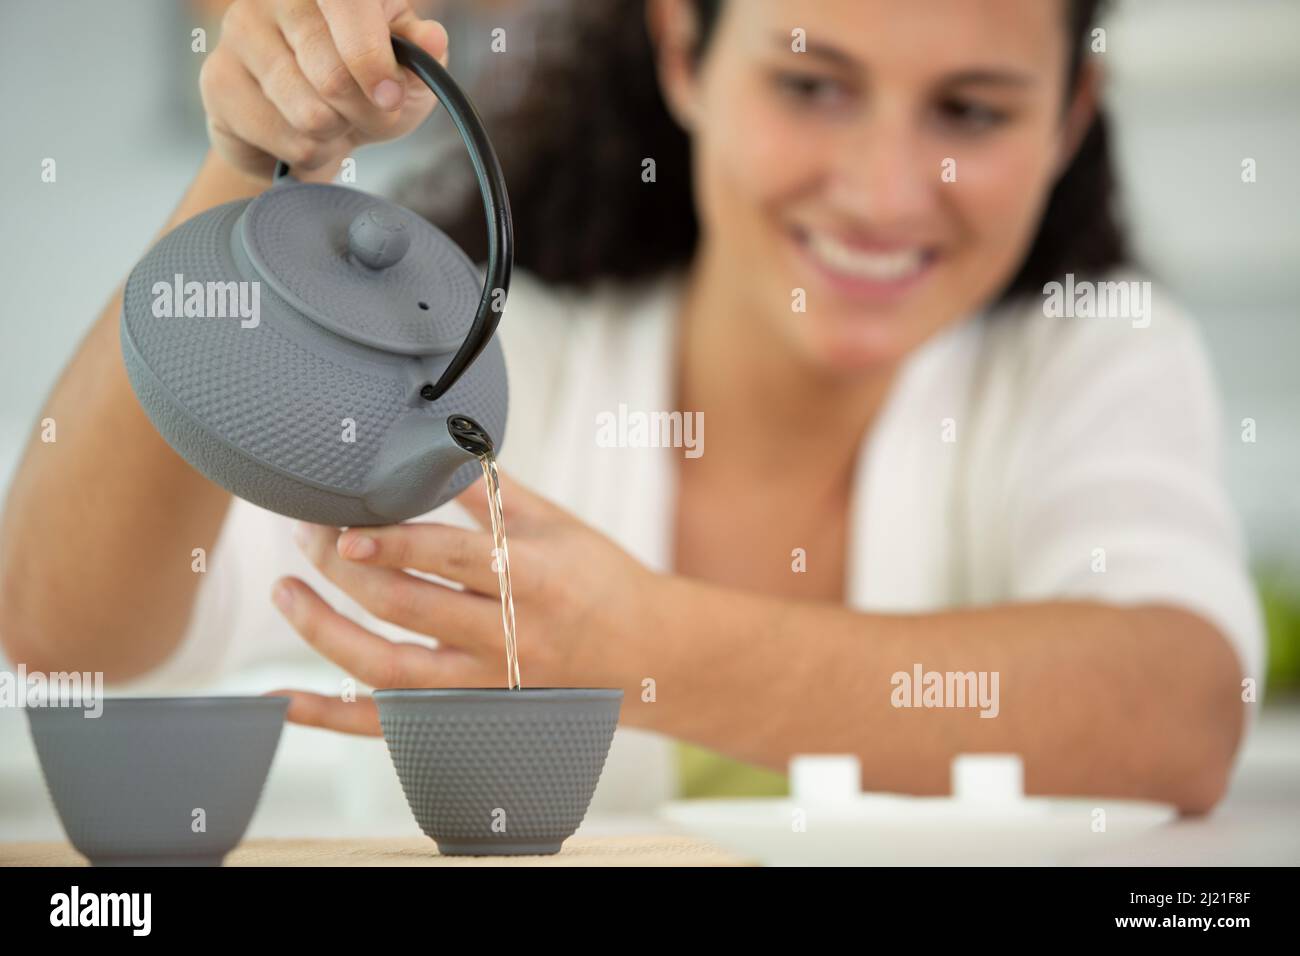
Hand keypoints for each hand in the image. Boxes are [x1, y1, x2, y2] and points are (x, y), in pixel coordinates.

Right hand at [200, 0, 448, 181]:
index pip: (349, 6)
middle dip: (363, 112)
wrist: (311, 125)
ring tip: (332, 122)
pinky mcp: (217, 78)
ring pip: (309, 114)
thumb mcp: (408, 71)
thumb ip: (422, 55)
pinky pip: (284, 138)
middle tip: (365, 113)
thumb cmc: (364, 87)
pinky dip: (308, 152)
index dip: (372, 60)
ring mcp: (241, 30)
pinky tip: (301, 132)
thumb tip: (431, 38)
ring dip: (335, 134)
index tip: (390, 97)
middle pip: (332, 75)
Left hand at [267, 470, 657, 733]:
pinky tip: (283, 700)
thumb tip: (432, 450)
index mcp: (535, 578)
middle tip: (305, 534)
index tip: (342, 528)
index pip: (453, 560)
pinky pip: (390, 727)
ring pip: (388, 670)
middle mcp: (509, 639)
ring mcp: (487, 687)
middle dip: (342, 570)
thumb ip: (491, 493)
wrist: (649, 659)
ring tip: (287, 591)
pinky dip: (331, 717)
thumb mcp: (558, 526)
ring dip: (324, 632)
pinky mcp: (471, 717)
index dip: (394, 545)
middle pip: (407, 608)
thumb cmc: (604, 580)